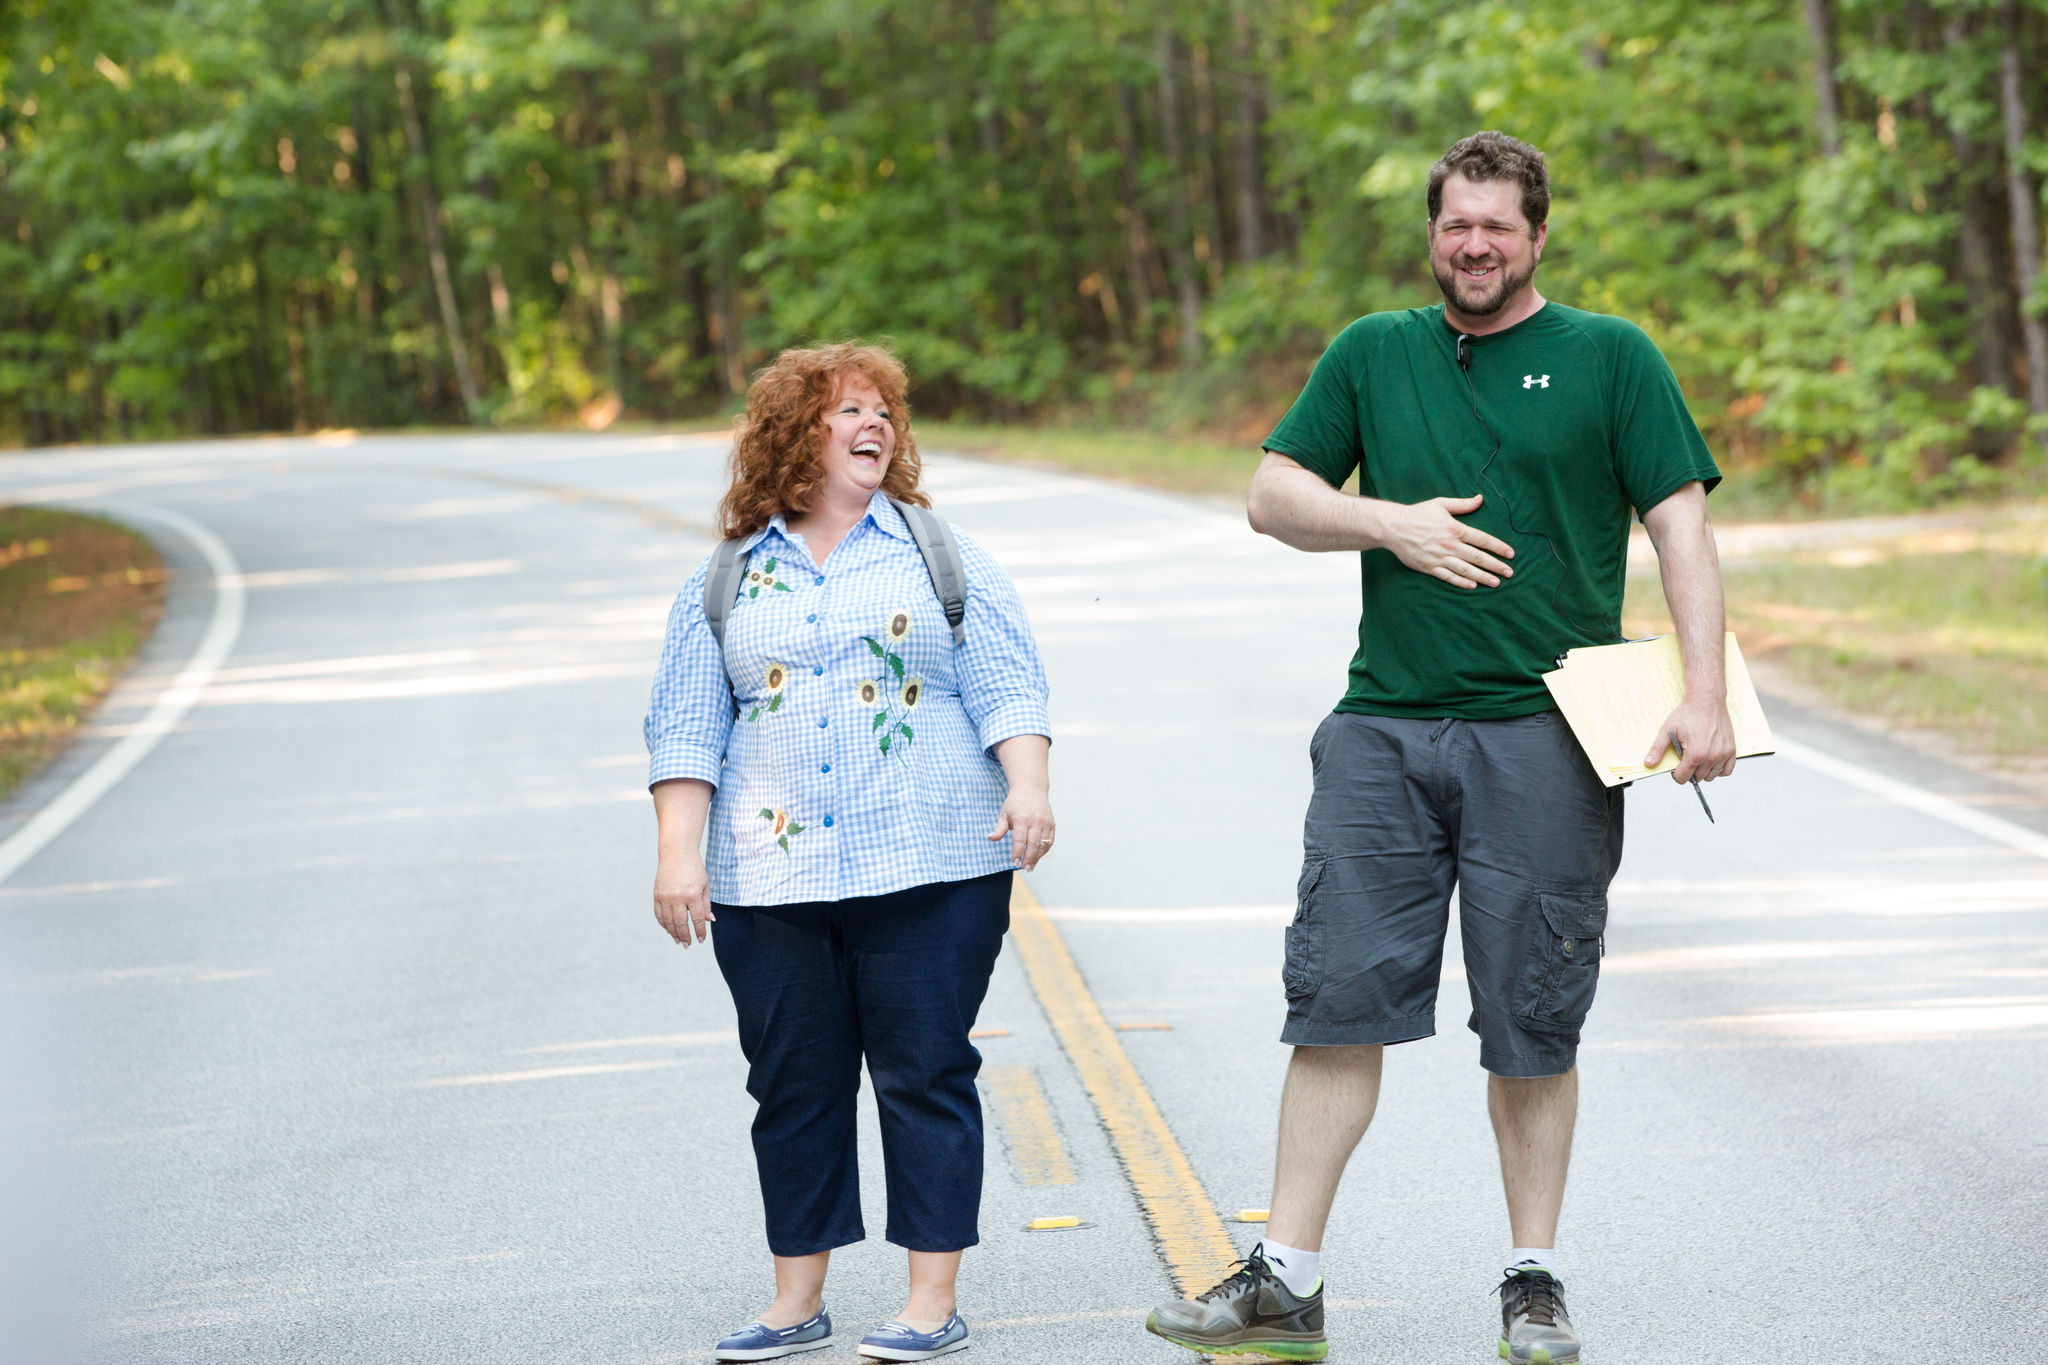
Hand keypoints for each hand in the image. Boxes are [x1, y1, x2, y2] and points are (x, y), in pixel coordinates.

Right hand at [654, 845, 714, 945]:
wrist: (677, 853)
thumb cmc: (694, 868)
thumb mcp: (705, 885)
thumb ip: (706, 904)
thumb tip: (709, 921)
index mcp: (693, 895)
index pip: (697, 919)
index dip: (699, 931)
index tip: (701, 940)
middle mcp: (678, 898)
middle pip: (681, 923)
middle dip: (685, 936)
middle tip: (688, 944)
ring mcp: (665, 897)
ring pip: (668, 921)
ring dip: (673, 933)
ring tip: (678, 940)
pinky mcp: (657, 895)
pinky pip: (659, 914)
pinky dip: (663, 923)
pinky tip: (668, 929)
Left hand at [989, 787, 1055, 870]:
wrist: (1031, 788)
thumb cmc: (1015, 802)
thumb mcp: (1004, 813)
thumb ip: (999, 828)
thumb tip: (990, 838)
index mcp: (1022, 818)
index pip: (1020, 840)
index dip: (1017, 852)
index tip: (1014, 862)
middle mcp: (1036, 821)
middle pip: (1034, 844)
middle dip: (1029, 858)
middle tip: (1025, 869)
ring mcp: (1046, 822)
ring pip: (1044, 844)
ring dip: (1038, 857)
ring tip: (1031, 866)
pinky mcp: (1052, 824)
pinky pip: (1050, 841)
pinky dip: (1044, 850)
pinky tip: (1038, 857)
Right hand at [1376, 494, 1514, 588]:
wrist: (1393, 527)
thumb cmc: (1418, 514)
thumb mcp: (1441, 504)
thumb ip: (1462, 504)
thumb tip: (1480, 499)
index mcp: (1455, 529)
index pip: (1482, 539)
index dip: (1498, 547)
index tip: (1510, 554)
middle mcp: (1450, 545)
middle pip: (1478, 557)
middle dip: (1496, 565)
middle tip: (1510, 572)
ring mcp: (1439, 558)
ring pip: (1466, 570)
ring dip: (1483, 577)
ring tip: (1496, 582)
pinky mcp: (1429, 567)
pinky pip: (1448, 577)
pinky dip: (1461, 582)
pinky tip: (1473, 586)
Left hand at [1644, 693, 1736, 782]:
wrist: (1706, 700)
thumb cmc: (1688, 713)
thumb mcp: (1667, 730)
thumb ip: (1658, 749)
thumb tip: (1648, 763)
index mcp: (1695, 754)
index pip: (1684, 778)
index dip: (1676, 775)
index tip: (1675, 769)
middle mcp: (1711, 757)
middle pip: (1698, 778)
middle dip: (1689, 772)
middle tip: (1685, 760)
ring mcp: (1723, 754)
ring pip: (1712, 776)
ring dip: (1703, 772)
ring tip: (1697, 760)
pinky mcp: (1731, 749)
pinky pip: (1727, 770)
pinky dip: (1719, 770)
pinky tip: (1711, 762)